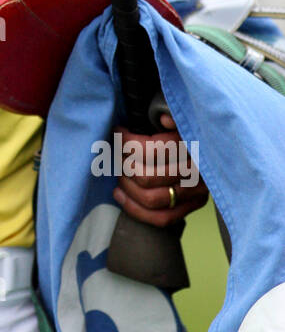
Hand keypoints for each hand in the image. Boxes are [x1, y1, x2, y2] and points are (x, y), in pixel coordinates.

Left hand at [112, 111, 208, 226]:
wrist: (212, 143)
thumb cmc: (185, 125)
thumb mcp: (181, 113)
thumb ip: (172, 114)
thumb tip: (164, 119)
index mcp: (195, 144)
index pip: (153, 150)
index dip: (128, 143)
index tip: (119, 133)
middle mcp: (199, 171)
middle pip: (148, 177)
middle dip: (125, 166)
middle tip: (118, 155)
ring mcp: (197, 192)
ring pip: (152, 199)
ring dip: (127, 187)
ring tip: (119, 173)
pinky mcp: (193, 206)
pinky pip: (161, 218)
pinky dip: (134, 209)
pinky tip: (119, 194)